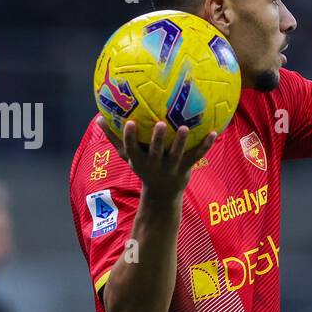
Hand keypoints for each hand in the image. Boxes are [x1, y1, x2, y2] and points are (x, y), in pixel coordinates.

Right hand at [98, 117, 216, 200]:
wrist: (163, 193)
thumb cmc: (143, 168)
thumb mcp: (127, 157)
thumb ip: (114, 138)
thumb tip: (98, 118)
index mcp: (139, 160)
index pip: (132, 149)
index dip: (130, 137)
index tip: (129, 123)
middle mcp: (155, 164)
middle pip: (156, 152)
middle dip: (158, 139)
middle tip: (160, 124)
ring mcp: (171, 167)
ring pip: (178, 154)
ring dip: (182, 141)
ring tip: (186, 127)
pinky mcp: (186, 168)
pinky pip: (197, 156)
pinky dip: (205, 145)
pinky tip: (213, 132)